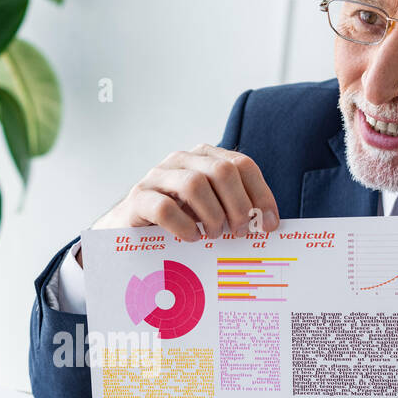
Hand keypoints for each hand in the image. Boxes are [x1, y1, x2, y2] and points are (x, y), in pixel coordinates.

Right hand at [91, 143, 279, 243]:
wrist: (128, 230)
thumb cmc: (176, 221)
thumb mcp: (208, 209)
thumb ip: (234, 208)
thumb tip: (269, 224)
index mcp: (204, 158)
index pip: (242, 165)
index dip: (261, 195)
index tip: (270, 225)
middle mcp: (182, 161)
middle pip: (222, 171)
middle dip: (239, 205)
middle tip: (241, 232)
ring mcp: (157, 177)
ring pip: (195, 185)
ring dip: (212, 215)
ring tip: (213, 235)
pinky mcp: (138, 198)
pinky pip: (165, 208)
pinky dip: (184, 227)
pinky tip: (191, 238)